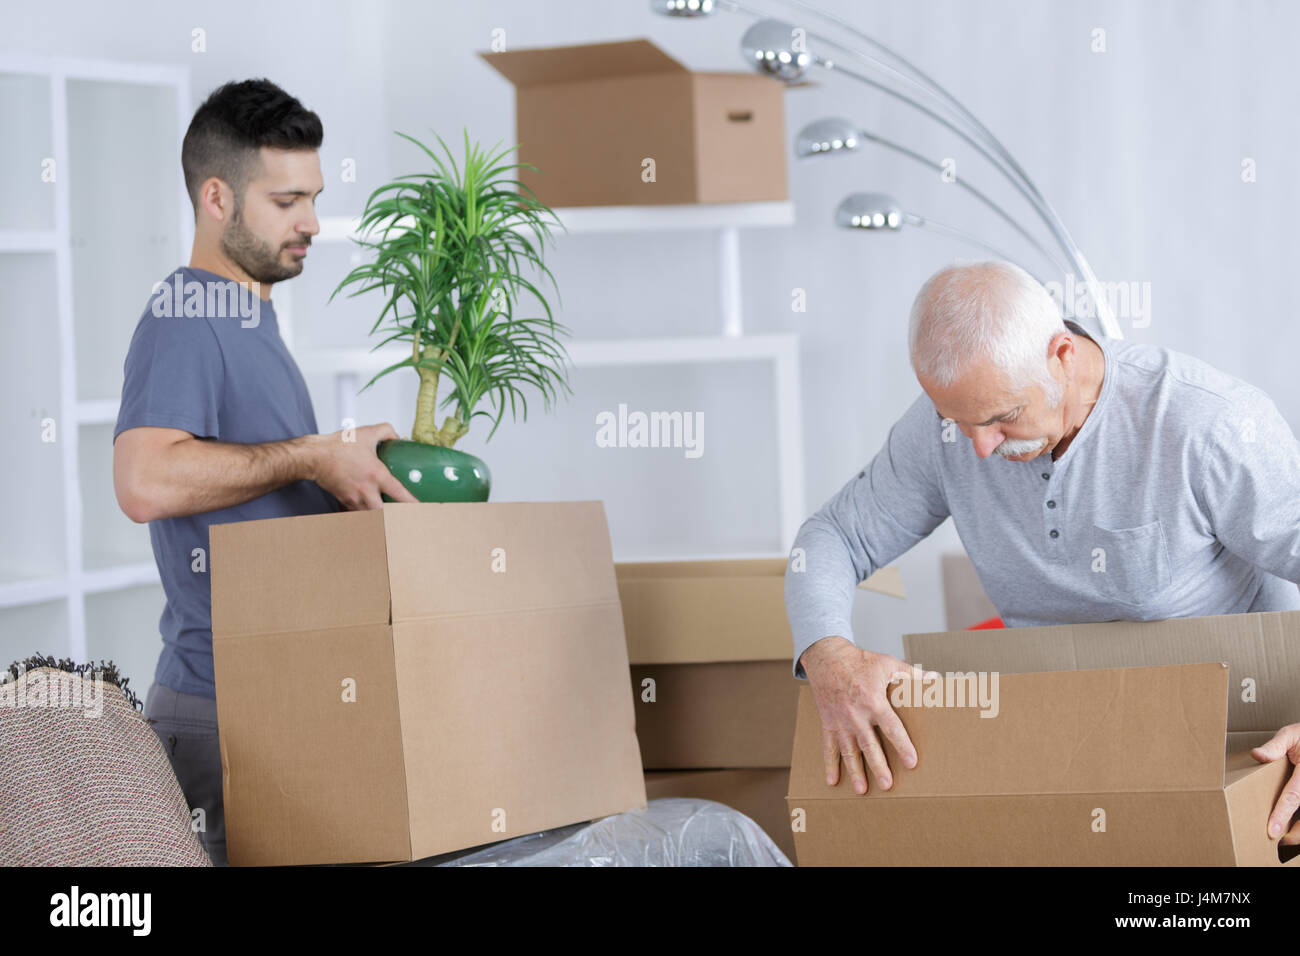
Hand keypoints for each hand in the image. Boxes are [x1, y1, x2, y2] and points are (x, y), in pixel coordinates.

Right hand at [306, 422, 417, 509]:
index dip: (412, 504)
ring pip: (372, 517)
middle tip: (405, 518)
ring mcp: (355, 499)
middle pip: (386, 515)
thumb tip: (398, 437)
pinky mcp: (345, 502)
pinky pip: (358, 514)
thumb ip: (387, 432)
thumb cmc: (337, 446)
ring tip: (389, 517)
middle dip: (395, 519)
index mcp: (376, 475)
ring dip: (381, 518)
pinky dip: (366, 515)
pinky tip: (370, 511)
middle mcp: (366, 491)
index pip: (399, 494)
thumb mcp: (367, 433)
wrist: (314, 457)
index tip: (422, 509)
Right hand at [799, 637, 928, 794]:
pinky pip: (828, 747)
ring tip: (862, 790)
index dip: (902, 745)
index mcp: (874, 701)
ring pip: (848, 751)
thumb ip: (911, 674)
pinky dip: (829, 764)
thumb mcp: (887, 663)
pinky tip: (832, 781)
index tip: (912, 762)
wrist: (827, 657)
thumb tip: (936, 678)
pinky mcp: (828, 723)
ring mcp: (840, 721)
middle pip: (869, 745)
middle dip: (878, 766)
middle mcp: (856, 715)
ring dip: (855, 771)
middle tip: (887, 784)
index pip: (891, 727)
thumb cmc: (860, 661)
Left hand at [1251, 723, 1299, 843]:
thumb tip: (1257, 755)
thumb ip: (1275, 746)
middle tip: (1278, 840)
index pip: (1293, 797)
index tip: (1272, 831)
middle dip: (1294, 832)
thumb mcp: (1290, 735)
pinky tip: (1292, 829)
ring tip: (1285, 837)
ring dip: (1299, 830)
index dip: (1282, 814)